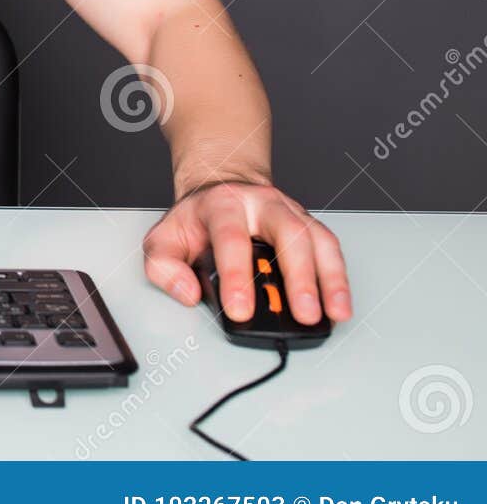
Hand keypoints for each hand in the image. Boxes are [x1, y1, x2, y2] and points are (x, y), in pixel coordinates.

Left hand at [142, 178, 352, 325]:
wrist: (219, 190)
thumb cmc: (195, 222)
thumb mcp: (163, 239)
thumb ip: (164, 268)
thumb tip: (187, 294)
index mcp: (222, 204)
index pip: (230, 239)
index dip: (236, 276)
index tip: (239, 310)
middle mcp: (261, 203)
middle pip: (287, 234)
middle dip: (298, 276)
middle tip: (301, 314)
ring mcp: (289, 212)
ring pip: (316, 239)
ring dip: (328, 279)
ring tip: (333, 313)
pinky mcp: (308, 225)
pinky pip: (329, 248)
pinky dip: (338, 277)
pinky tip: (339, 304)